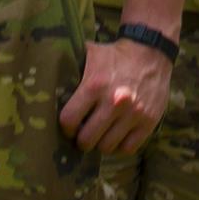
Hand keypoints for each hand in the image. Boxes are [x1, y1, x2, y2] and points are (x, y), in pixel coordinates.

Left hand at [61, 34, 172, 154]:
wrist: (151, 51)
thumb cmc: (115, 55)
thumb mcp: (90, 53)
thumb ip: (71, 68)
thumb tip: (47, 78)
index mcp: (94, 85)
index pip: (69, 120)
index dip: (66, 127)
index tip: (69, 126)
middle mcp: (114, 101)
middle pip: (87, 139)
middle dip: (81, 140)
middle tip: (83, 135)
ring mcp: (133, 113)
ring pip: (107, 147)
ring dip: (100, 144)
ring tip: (100, 135)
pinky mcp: (149, 121)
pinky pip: (128, 148)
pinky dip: (120, 146)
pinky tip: (116, 136)